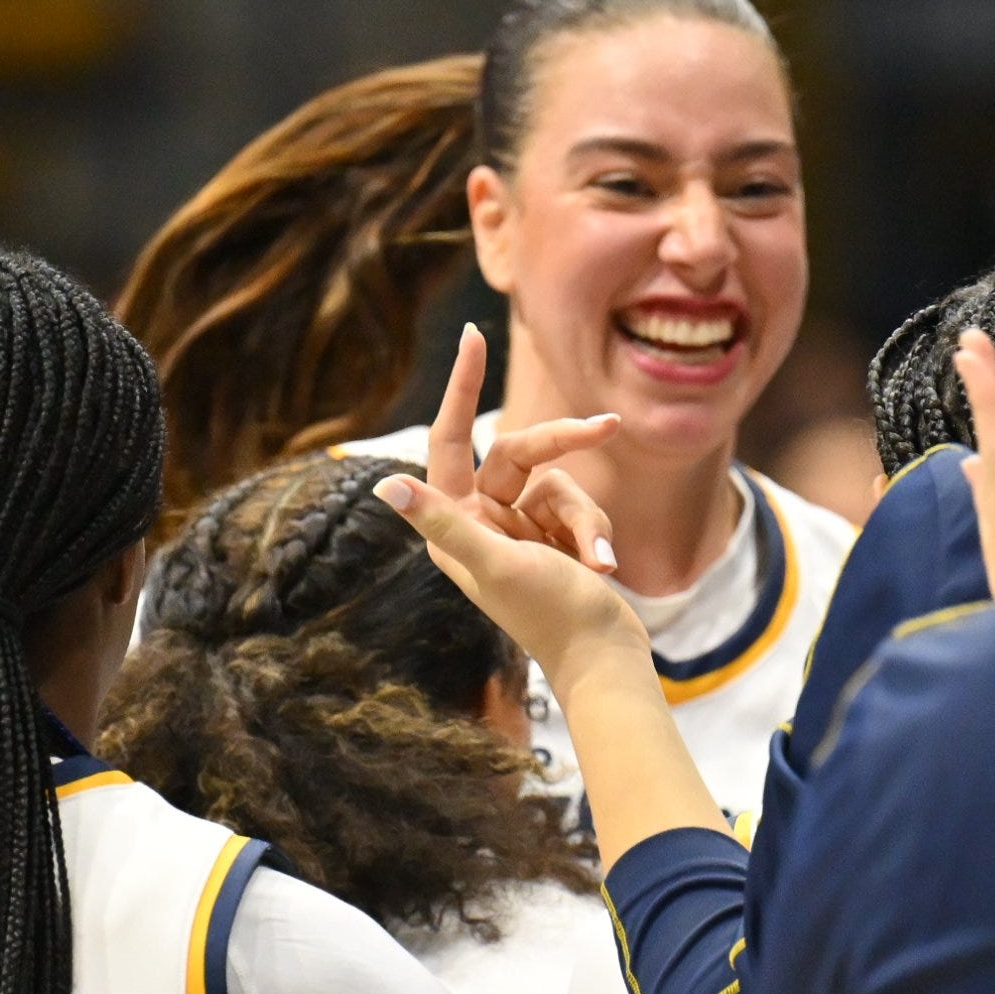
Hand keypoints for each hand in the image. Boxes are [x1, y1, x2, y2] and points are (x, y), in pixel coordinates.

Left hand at [375, 328, 640, 686]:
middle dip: (564, 443)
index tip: (474, 335)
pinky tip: (604, 568)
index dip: (461, 385)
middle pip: (522, 452)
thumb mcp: (494, 563)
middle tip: (609, 425)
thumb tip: (385, 485)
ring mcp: (519, 529)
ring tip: (597, 558)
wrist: (603, 658)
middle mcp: (480, 522)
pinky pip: (580, 508)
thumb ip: (444, 519)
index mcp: (453, 523)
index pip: (451, 437)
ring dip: (586, 516)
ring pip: (560, 482)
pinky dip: (596, 532)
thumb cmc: (547, 615)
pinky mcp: (554, 539)